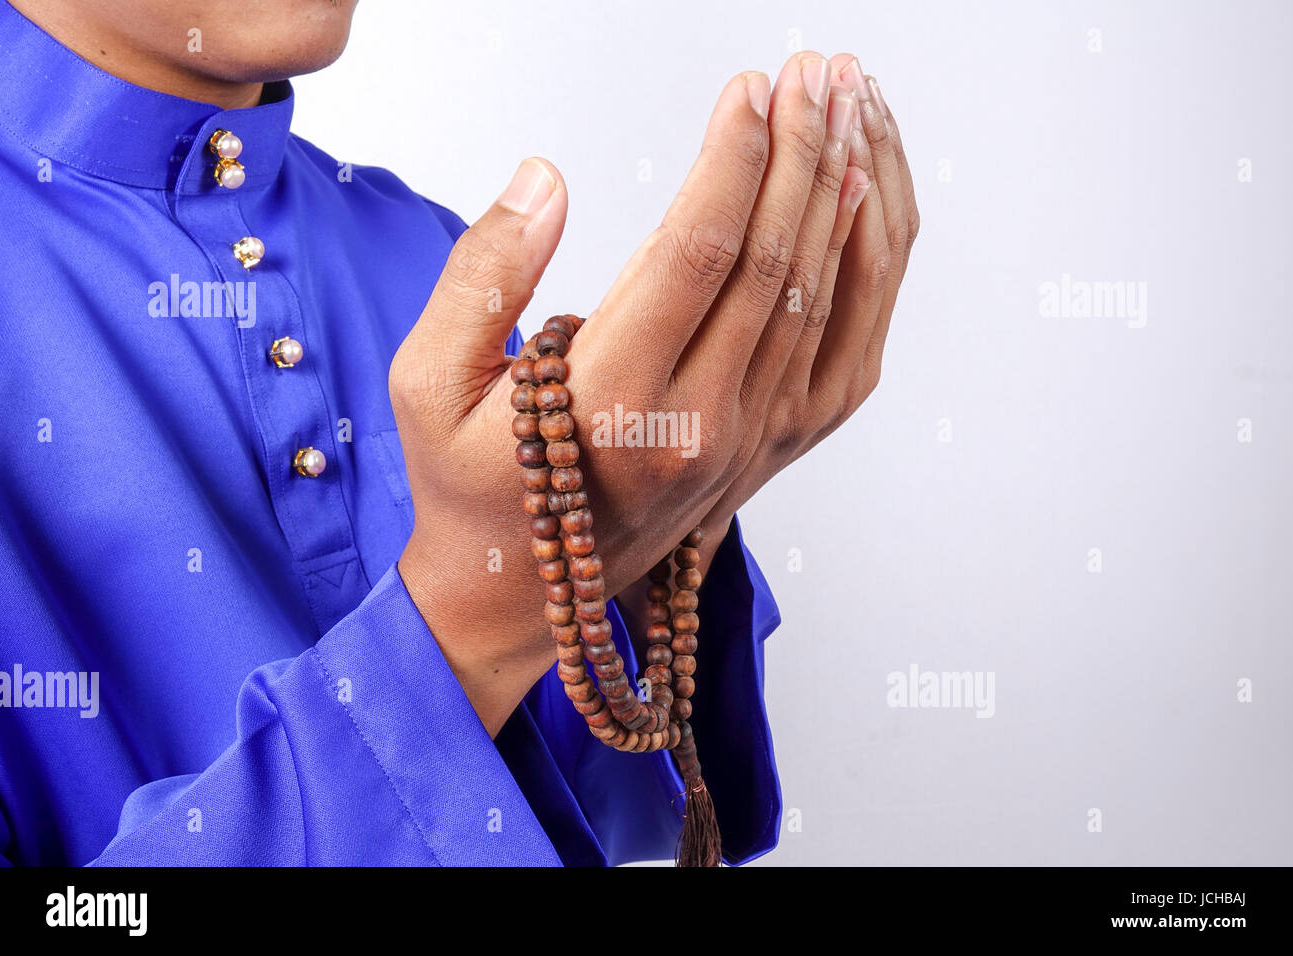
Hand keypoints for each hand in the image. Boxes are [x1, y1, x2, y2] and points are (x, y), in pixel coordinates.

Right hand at [391, 53, 889, 734]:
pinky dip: (863, 264)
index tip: (749, 87)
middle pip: (772, 265)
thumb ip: (482, 276)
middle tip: (812, 68)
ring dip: (841, 189)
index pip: (696, 257)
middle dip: (800, 151)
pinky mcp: (772, 445)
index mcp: (615, 403)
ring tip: (846, 101)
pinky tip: (864, 193)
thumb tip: (546, 179)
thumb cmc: (468, 484)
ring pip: (819, 295)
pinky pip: (842, 343)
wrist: (523, 595)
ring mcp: (748, 441)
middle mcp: (700, 425)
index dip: (732, 162)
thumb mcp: (428, 384)